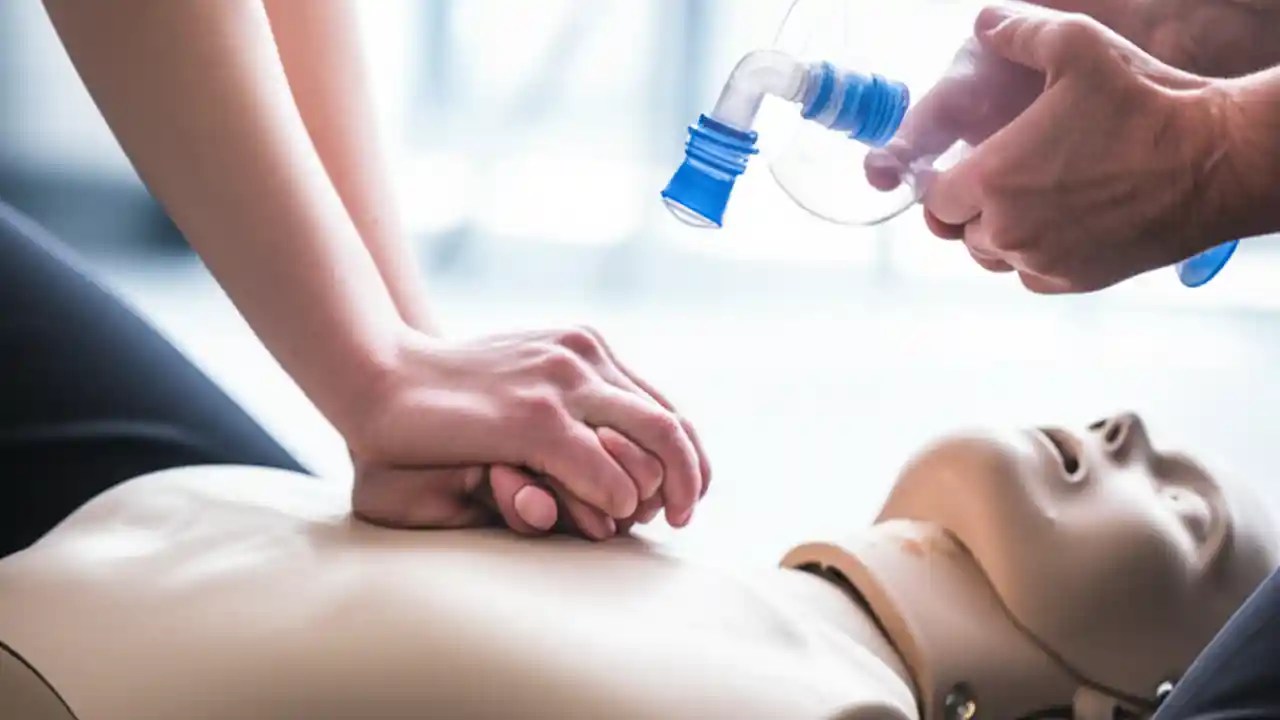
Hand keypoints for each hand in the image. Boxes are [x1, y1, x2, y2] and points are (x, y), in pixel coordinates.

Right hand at [348, 325, 709, 534]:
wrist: (381, 377)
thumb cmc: (450, 394)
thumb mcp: (523, 381)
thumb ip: (568, 400)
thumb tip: (617, 448)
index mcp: (585, 346)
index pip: (662, 405)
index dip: (684, 453)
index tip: (681, 491)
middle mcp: (583, 356)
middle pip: (671, 423)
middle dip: (690, 476)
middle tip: (684, 516)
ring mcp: (560, 383)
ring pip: (656, 439)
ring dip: (665, 490)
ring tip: (656, 521)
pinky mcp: (533, 418)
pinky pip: (602, 467)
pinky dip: (618, 498)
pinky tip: (612, 517)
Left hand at [916, 5, 1251, 291]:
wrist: (1212, 162)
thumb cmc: (1144, 104)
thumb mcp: (1077, 46)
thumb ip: (1019, 34)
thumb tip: (986, 24)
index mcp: (992, 180)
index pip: (934, 198)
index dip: (945, 180)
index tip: (965, 166)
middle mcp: (1007, 231)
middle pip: (959, 230)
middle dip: (971, 206)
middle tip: (1002, 178)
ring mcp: (1041, 261)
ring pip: (992, 256)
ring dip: (999, 233)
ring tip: (1030, 199)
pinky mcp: (1074, 281)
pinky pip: (1030, 275)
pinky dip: (1034, 256)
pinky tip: (1058, 224)